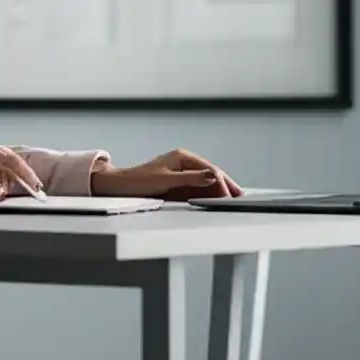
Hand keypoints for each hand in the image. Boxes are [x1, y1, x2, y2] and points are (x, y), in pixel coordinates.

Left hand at [90, 149, 243, 200]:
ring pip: (205, 182)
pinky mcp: (178, 184)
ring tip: (232, 201)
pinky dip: (207, 195)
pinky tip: (216, 201)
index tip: (230, 194)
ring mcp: (181, 174)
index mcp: (182, 157)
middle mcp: (184, 163)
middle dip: (225, 185)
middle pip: (210, 174)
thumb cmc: (139, 181)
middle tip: (239, 197)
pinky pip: (197, 189)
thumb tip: (214, 175)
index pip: (209, 169)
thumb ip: (191, 179)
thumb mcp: (167, 180)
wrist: (120, 187)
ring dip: (218, 191)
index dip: (221, 182)